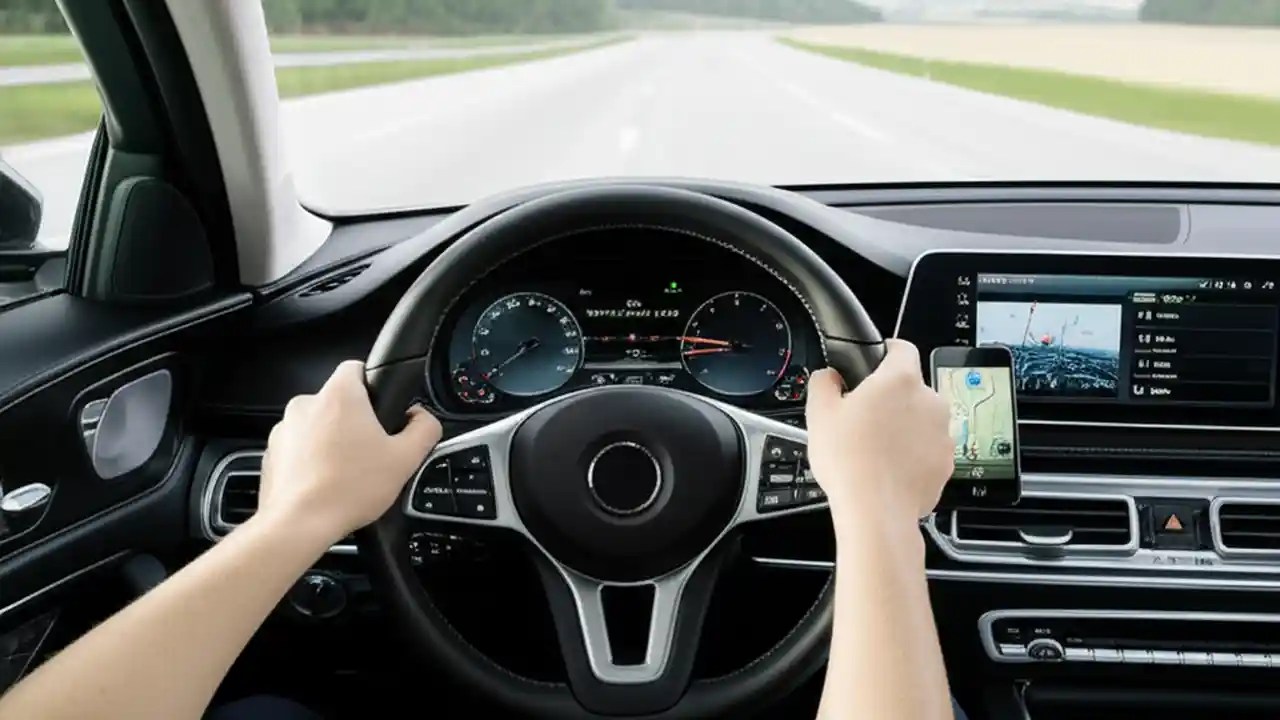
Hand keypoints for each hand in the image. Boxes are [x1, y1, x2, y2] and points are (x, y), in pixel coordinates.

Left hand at [259, 360, 441, 542]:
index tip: (382, 411)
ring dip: (332, 442)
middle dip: (356, 422)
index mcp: (339, 396)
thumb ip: (424, 429)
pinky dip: (312, 461)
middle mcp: (306, 404)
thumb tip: (423, 419)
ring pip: (318, 426)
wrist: (298, 524)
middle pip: (339, 401)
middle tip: (372, 452)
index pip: (358, 367)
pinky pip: (299, 448)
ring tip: (348, 473)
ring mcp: (284, 429)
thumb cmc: (347, 490)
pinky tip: (326, 484)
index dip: (374, 386)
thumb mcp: (405, 459)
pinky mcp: (272, 452)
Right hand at [805, 339, 952, 524]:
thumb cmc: (850, 462)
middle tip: (863, 419)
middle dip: (890, 399)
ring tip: (875, 449)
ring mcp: (943, 433)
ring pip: (921, 420)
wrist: (876, 511)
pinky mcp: (946, 462)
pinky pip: (928, 449)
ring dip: (904, 427)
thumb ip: (824, 382)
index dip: (885, 352)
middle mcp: (930, 401)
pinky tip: (888, 468)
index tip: (875, 362)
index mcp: (900, 380)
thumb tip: (828, 377)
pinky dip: (913, 455)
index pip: (902, 347)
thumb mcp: (819, 413)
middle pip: (911, 388)